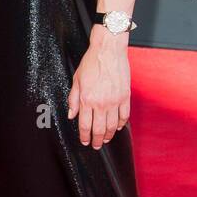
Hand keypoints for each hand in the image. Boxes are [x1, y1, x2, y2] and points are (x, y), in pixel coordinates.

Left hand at [67, 28, 130, 148]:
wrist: (108, 51)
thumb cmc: (91, 63)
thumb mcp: (76, 80)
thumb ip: (73, 99)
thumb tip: (71, 115)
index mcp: (87, 100)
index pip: (85, 125)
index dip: (84, 136)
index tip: (85, 141)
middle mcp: (101, 103)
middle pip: (99, 129)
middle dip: (97, 141)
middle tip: (96, 146)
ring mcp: (115, 101)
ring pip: (113, 126)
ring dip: (109, 135)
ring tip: (106, 139)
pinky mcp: (125, 97)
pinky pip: (124, 116)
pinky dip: (121, 124)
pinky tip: (118, 127)